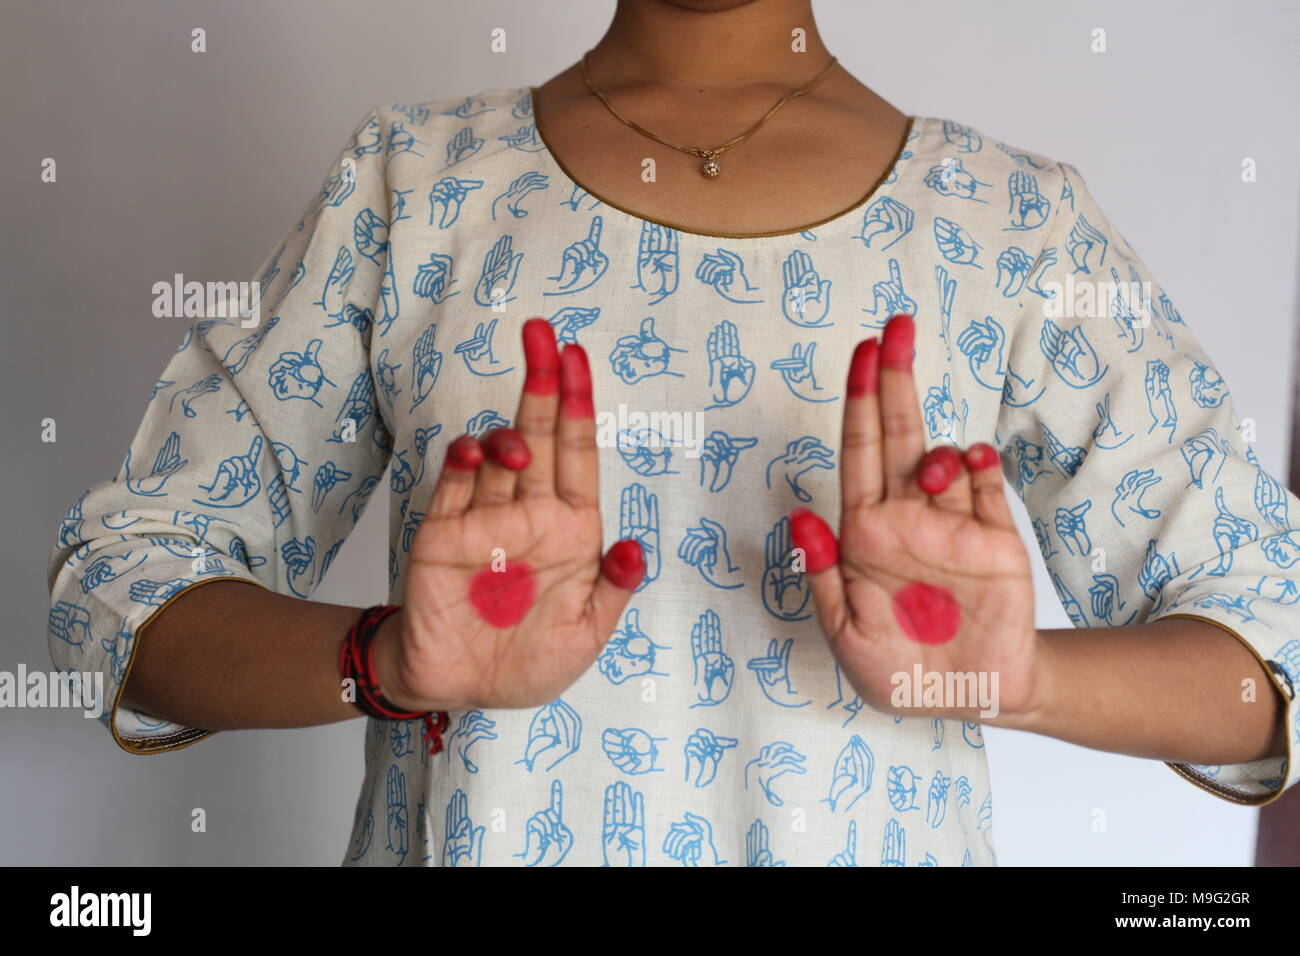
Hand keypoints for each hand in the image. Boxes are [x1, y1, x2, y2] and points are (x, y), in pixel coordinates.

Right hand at [379, 319, 644, 711]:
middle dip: (542, 382)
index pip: (579, 453)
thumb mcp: (585, 637)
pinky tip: (473, 452)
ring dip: (507, 436)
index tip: (578, 355)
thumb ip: (611, 592)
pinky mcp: (443, 533)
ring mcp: (485, 518)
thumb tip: (634, 549)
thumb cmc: (527, 663)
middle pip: (540, 433)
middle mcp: (531, 512)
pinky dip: (462, 461)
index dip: (579, 404)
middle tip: (541, 333)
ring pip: (497, 454)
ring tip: (513, 448)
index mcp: (573, 529)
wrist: (457, 690)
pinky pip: (454, 485)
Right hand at [705, 320, 754, 407]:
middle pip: (726, 344)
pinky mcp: (715, 367)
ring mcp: (720, 364)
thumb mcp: (747, 381)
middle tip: (726, 322)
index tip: (731, 328)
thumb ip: (748, 371)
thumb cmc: (737, 394)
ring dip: (720, 336)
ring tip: (720, 325)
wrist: (727, 404)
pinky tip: (712, 336)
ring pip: (720, 347)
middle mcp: (726, 362)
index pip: (733, 347)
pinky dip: (712, 345)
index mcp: (734, 364)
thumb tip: (747, 362)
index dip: (732, 337)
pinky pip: (713, 353)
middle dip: (726, 333)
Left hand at [790, 314, 1041, 721]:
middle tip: (896, 328)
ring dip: (939, 453)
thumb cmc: (896, 671)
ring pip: (944, 459)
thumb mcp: (847, 634)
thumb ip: (822, 576)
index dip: (859, 401)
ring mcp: (952, 524)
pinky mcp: (996, 539)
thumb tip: (800, 518)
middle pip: (899, 435)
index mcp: (864, 533)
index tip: (862, 351)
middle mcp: (906, 516)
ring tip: (937, 478)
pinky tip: (972, 465)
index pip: (858, 452)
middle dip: (896, 380)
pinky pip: (989, 487)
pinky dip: (982, 466)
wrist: (972, 699)